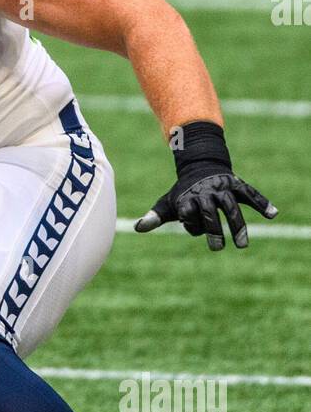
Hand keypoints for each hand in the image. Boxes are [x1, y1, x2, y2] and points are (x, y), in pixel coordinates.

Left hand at [135, 170, 276, 249]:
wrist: (199, 163)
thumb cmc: (182, 191)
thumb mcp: (167, 203)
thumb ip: (155, 216)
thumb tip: (138, 228)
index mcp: (188, 198)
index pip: (189, 214)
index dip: (190, 222)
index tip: (191, 227)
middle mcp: (206, 193)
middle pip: (210, 213)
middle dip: (213, 230)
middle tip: (217, 248)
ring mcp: (223, 188)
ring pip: (231, 207)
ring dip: (238, 225)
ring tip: (242, 245)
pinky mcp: (237, 185)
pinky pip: (250, 194)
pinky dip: (262, 203)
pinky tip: (273, 214)